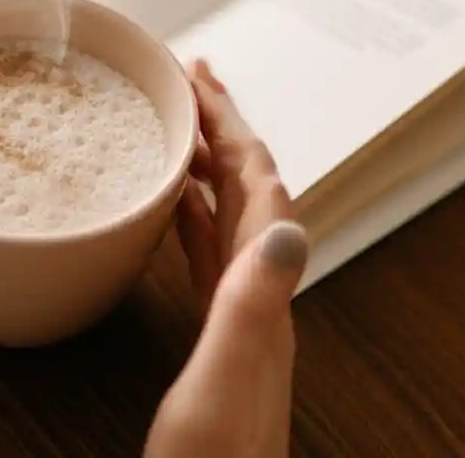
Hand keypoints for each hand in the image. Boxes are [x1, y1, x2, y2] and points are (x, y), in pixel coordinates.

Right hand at [144, 61, 308, 457]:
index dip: (229, 125)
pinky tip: (174, 204)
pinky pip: (209, 253)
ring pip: (229, 215)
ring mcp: (241, 312)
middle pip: (248, 189)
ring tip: (177, 123)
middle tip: (183, 79)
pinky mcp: (218, 332)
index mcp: (262, 296)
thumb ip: (249, 308)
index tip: (196, 77)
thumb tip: (291, 228)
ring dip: (207, 162)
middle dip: (220, 126)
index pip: (256, 187)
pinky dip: (193, 213)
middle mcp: (260, 294)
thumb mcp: (219, 386)